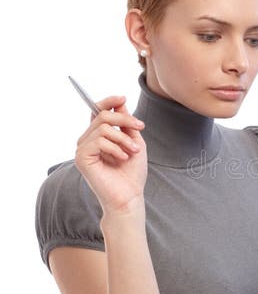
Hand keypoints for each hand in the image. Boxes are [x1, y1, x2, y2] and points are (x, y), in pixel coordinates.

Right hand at [74, 95, 146, 214]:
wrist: (129, 196)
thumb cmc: (132, 173)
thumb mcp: (134, 141)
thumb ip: (126, 123)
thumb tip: (119, 101)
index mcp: (98, 136)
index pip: (97, 111)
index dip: (108, 101)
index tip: (123, 98)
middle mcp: (87, 140)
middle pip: (103, 116)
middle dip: (125, 120)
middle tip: (140, 128)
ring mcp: (82, 149)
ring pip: (103, 128)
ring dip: (124, 138)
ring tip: (133, 151)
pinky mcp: (81, 158)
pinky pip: (99, 141)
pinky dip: (115, 148)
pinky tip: (122, 158)